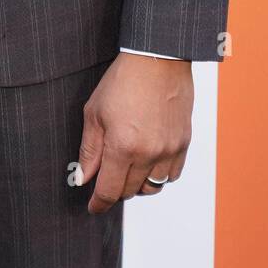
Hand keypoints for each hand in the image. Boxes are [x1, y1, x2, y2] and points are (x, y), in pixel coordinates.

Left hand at [76, 53, 191, 212]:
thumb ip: (89, 151)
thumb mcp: (94, 113)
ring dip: (137, 184)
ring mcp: (169, 150)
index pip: (109, 190)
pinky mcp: (184, 144)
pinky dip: (157, 175)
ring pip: (152, 187)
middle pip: (129, 191)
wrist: (158, 60)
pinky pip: (171, 175)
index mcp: (122, 146)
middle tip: (105, 178)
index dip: (98, 203)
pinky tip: (147, 161)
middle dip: (114, 190)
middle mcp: (148, 154)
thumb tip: (83, 178)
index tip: (92, 207)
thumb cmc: (122, 81)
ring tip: (126, 168)